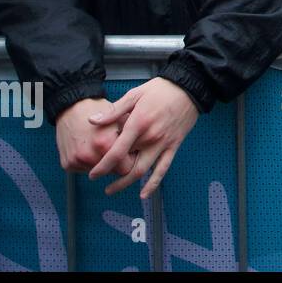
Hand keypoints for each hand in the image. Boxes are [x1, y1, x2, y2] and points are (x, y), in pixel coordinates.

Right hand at [55, 97, 125, 171]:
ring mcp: (76, 161)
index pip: (126, 168)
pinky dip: (89, 162)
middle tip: (117, 147)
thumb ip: (132, 136)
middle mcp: (88, 155)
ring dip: (102, 162)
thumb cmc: (100, 110)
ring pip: (99, 172)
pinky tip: (90, 147)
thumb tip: (144, 150)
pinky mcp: (67, 164)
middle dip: (118, 163)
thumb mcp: (121, 117)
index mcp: (105, 143)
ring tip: (102, 145)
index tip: (131, 151)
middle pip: (112, 172)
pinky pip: (84, 170)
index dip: (130, 159)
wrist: (71, 107)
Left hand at [87, 78, 198, 198]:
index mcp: (138, 124)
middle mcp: (151, 137)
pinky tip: (144, 194)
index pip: (117, 152)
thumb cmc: (160, 89)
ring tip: (112, 190)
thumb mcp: (135, 94)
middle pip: (127, 164)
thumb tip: (92, 121)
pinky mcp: (173, 146)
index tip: (93, 174)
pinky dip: (153, 183)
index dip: (102, 166)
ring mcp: (163, 144)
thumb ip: (114, 111)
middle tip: (99, 179)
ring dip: (126, 183)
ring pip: (143, 170)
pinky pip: (163, 169)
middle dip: (111, 175)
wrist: (189, 88)